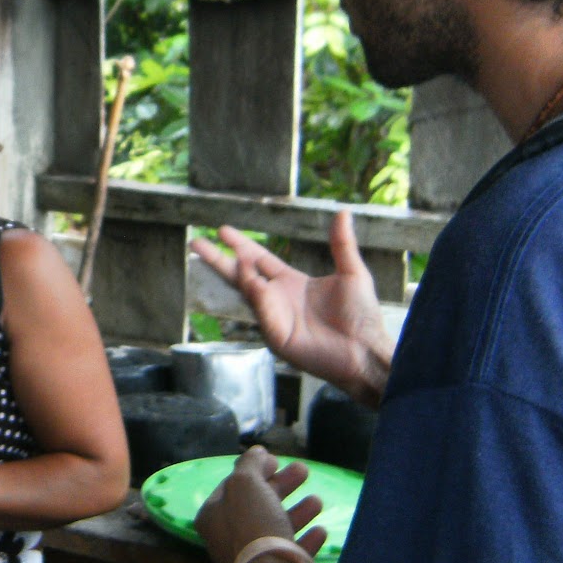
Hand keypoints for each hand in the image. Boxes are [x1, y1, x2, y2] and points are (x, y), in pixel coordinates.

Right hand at [189, 210, 391, 406]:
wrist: (366, 350)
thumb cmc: (362, 316)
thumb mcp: (352, 273)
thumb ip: (341, 244)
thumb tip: (343, 212)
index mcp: (292, 282)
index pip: (260, 259)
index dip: (241, 244)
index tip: (222, 230)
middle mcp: (278, 298)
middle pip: (241, 273)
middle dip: (218, 258)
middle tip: (196, 242)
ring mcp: (274, 316)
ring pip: (247, 289)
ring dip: (234, 270)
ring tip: (222, 252)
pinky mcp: (276, 335)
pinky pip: (260, 308)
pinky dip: (254, 291)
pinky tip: (251, 277)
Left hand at [193, 446, 325, 562]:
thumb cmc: (253, 525)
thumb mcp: (245, 484)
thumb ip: (249, 464)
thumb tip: (256, 452)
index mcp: (212, 516)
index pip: (231, 486)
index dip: (253, 469)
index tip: (275, 460)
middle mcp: (227, 538)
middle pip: (257, 505)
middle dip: (281, 486)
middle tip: (303, 471)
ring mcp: (251, 559)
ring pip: (276, 528)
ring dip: (297, 511)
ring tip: (318, 500)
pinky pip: (291, 553)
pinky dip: (306, 540)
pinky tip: (322, 531)